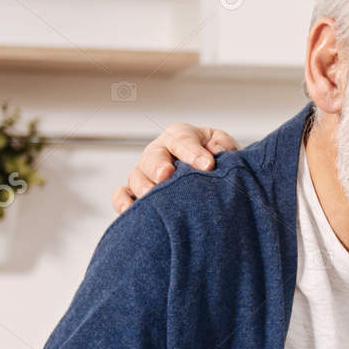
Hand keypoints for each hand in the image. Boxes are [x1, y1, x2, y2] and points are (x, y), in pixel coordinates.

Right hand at [111, 123, 239, 213]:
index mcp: (182, 138)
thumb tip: (218, 150)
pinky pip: (121, 196)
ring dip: (143, 187)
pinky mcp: (135, 194)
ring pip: (136, 177)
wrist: (216, 186)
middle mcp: (160, 154)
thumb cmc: (218, 164)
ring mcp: (145, 174)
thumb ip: (224, 146)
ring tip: (153, 196)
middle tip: (167, 175)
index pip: (182, 139)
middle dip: (159, 165)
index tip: (207, 165)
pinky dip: (123, 203)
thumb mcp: (226, 150)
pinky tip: (131, 211)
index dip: (192, 151)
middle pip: (153, 156)